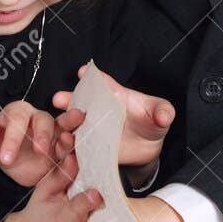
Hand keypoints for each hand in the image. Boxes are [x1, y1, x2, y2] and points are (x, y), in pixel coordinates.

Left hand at [0, 101, 74, 188]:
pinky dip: (73, 149)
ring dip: (67, 131)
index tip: (6, 159)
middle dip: (42, 134)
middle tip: (39, 151)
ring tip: (68, 138)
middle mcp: (39, 118)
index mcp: (17, 113)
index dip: (12, 138)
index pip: (17, 119)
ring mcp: (55, 132)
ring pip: (64, 128)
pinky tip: (73, 155)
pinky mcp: (64, 147)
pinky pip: (71, 147)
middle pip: (44, 120)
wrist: (14, 165)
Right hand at [52, 66, 174, 167]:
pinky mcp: (89, 147)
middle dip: (68, 99)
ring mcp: (91, 129)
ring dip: (64, 125)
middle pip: (79, 102)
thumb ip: (162, 112)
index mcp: (113, 95)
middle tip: (59, 98)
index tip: (81, 71)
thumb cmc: (151, 123)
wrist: (147, 148)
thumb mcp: (160, 114)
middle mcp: (97, 110)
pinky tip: (65, 149)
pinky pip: (75, 147)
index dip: (90, 76)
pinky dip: (68, 148)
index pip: (101, 82)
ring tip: (63, 129)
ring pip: (72, 124)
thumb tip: (163, 116)